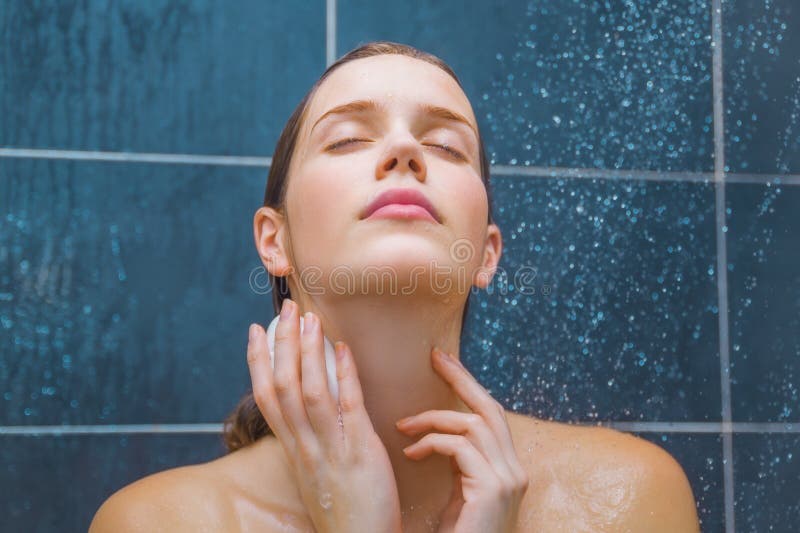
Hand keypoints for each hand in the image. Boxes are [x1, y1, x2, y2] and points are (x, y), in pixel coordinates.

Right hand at [247, 299, 402, 532]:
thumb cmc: (342, 509)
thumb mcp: (314, 472)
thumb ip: (308, 439)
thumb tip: (306, 407)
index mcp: (292, 449)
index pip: (266, 397)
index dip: (257, 360)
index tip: (255, 329)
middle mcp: (304, 446)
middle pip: (283, 386)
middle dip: (282, 344)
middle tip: (285, 308)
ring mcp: (330, 448)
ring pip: (310, 392)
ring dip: (308, 351)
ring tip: (310, 318)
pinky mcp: (359, 451)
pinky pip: (349, 406)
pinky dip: (345, 374)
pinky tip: (344, 348)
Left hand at [395, 347, 528, 532]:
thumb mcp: (458, 492)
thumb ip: (457, 462)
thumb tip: (434, 430)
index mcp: (507, 468)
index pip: (491, 414)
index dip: (468, 384)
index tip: (443, 360)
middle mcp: (515, 470)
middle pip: (490, 408)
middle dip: (461, 379)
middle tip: (433, 357)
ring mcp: (508, 479)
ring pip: (473, 423)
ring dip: (433, 418)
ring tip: (402, 427)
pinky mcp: (493, 489)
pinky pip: (461, 447)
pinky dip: (432, 442)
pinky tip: (411, 452)